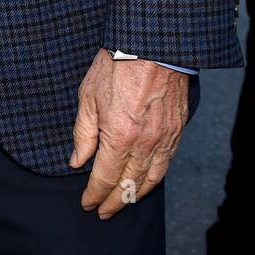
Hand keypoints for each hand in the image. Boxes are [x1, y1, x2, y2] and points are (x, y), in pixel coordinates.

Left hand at [69, 49, 188, 217]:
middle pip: (129, 185)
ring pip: (152, 179)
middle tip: (103, 211)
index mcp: (120, 137)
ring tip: (124, 203)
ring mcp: (165, 138)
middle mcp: (145, 143)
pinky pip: (167, 162)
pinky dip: (155, 177)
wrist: (152, 43)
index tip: (87, 204)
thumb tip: (77, 160)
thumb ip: (83, 133)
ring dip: (136, 195)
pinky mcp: (177, 129)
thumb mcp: (88, 96)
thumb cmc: (117, 64)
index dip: (94, 194)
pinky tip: (147, 180)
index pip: (105, 178)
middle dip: (114, 202)